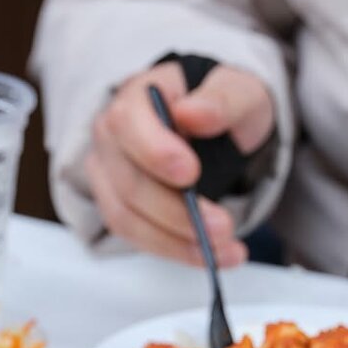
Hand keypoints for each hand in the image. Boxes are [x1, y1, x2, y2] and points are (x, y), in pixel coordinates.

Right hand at [85, 60, 273, 265]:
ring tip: (223, 248)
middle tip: (223, 227)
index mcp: (137, 96)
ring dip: (176, 242)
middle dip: (176, 212)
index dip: (154, 152)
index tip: (190, 174)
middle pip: (129, 183)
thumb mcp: (239, 92)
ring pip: (127, 219)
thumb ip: (222, 98)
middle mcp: (111, 136)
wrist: (215, 131)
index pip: (128, 123)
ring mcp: (108, 175)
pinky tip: (212, 255)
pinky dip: (175, 251)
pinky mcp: (117, 207)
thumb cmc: (222, 107)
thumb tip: (194, 113)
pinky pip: (137, 237)